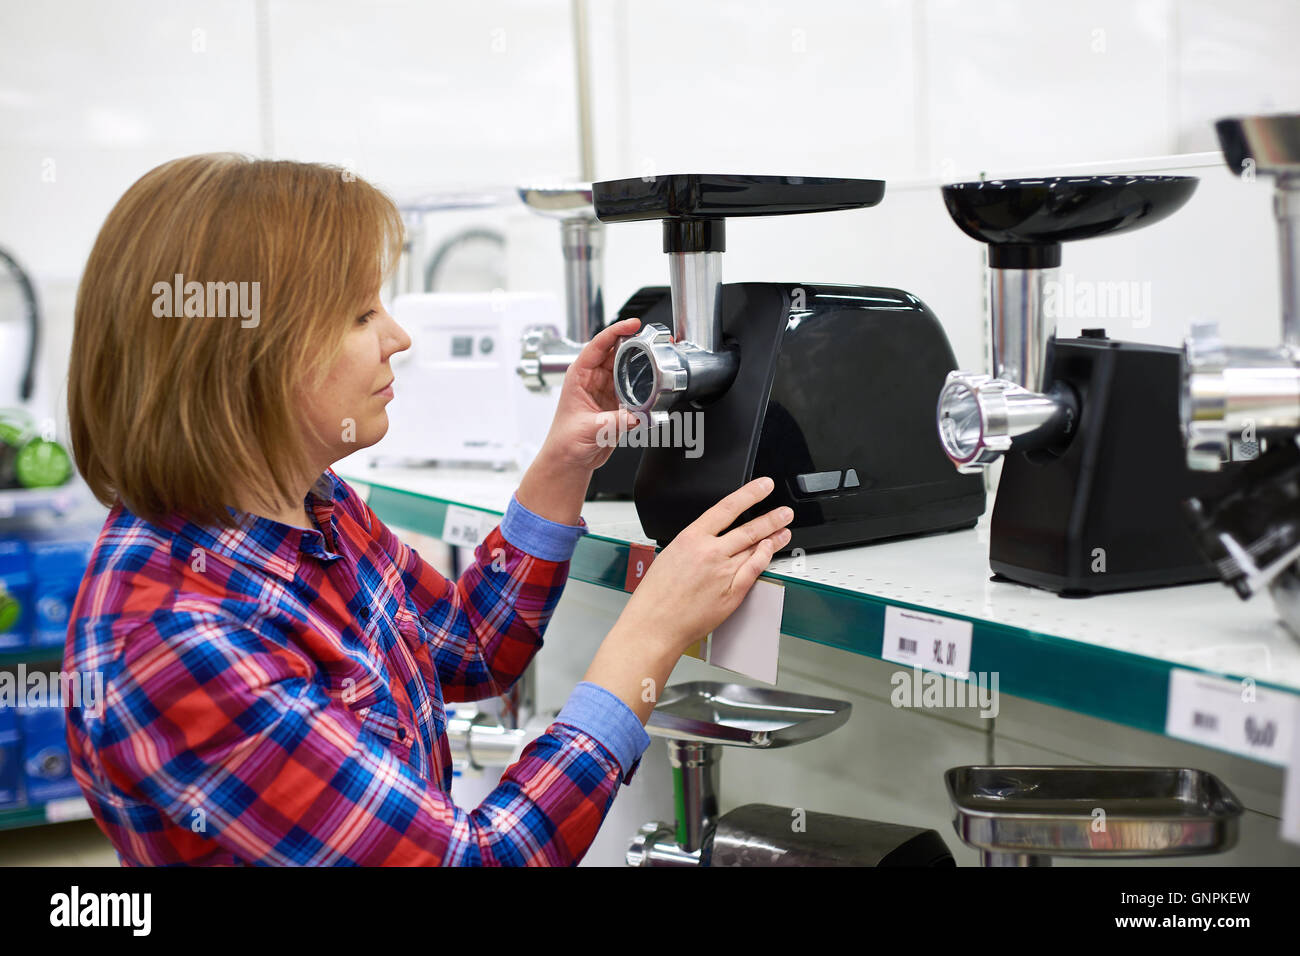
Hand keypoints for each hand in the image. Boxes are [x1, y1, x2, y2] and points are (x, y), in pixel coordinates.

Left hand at [537, 316, 643, 472]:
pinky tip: (653, 385)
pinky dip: (644, 386)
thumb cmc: (565, 442)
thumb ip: (613, 421)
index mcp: (579, 376)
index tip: (632, 324)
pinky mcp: (617, 404)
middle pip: (616, 353)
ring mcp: (606, 390)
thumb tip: (635, 416)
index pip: (598, 345)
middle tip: (652, 342)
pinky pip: (634, 389)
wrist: (569, 461)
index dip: (616, 331)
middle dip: (634, 344)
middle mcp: (593, 379)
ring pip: (627, 369)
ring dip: (641, 365)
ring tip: (656, 360)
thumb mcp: (588, 429)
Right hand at [621, 476, 792, 653]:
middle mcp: (710, 553)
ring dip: (773, 537)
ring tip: (784, 529)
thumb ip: (693, 544)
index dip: (750, 494)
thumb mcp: (669, 555)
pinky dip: (765, 557)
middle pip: (749, 528)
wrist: (655, 624)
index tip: (763, 487)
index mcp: (691, 538)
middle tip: (784, 511)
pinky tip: (770, 550)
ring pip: (755, 548)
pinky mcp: (732, 593)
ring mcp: (723, 573)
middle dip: (771, 517)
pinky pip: (754, 570)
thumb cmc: (656, 596)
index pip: (727, 508)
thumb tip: (711, 538)